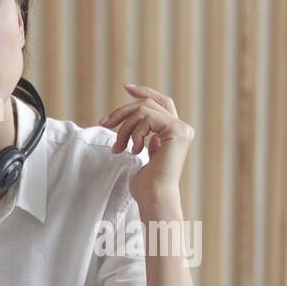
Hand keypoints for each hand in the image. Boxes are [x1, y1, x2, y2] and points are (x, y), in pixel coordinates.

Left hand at [100, 84, 194, 207]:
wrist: (155, 198)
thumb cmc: (146, 184)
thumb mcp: (140, 152)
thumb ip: (140, 134)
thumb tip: (128, 119)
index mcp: (175, 133)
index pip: (161, 102)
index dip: (144, 92)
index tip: (126, 87)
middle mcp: (182, 128)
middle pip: (147, 104)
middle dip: (122, 112)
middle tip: (104, 123)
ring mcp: (182, 128)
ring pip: (144, 110)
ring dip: (124, 128)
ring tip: (119, 148)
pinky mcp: (177, 130)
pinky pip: (147, 118)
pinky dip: (134, 133)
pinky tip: (134, 150)